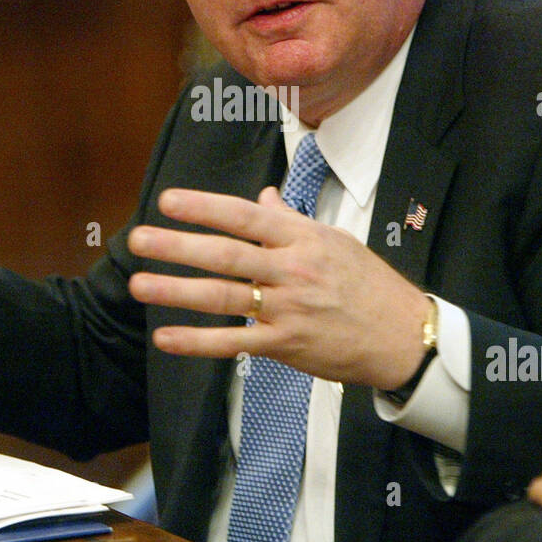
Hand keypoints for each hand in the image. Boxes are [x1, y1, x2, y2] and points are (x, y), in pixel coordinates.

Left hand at [127, 187, 431, 387]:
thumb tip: (262, 196)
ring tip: (138, 284)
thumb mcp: (333, 240)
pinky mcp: (286, 345)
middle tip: (138, 239)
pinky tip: (166, 338)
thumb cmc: (368, 283)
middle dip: (178, 246)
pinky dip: (197, 342)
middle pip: (226, 255)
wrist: (403, 335)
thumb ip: (290, 221)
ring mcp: (288, 309)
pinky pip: (233, 343)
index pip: (244, 217)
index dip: (204, 208)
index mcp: (302, 239)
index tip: (167, 201)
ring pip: (223, 297)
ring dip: (177, 291)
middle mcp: (292, 270)